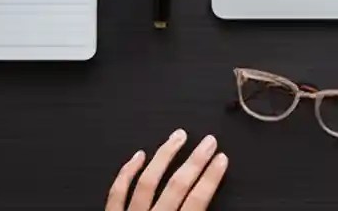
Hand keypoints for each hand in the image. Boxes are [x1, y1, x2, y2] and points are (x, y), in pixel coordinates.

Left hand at [106, 130, 228, 210]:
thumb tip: (207, 201)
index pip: (197, 201)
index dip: (211, 178)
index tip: (221, 159)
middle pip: (176, 186)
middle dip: (195, 161)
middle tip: (208, 141)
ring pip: (148, 182)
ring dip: (164, 156)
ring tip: (178, 137)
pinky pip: (116, 193)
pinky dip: (127, 173)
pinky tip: (138, 155)